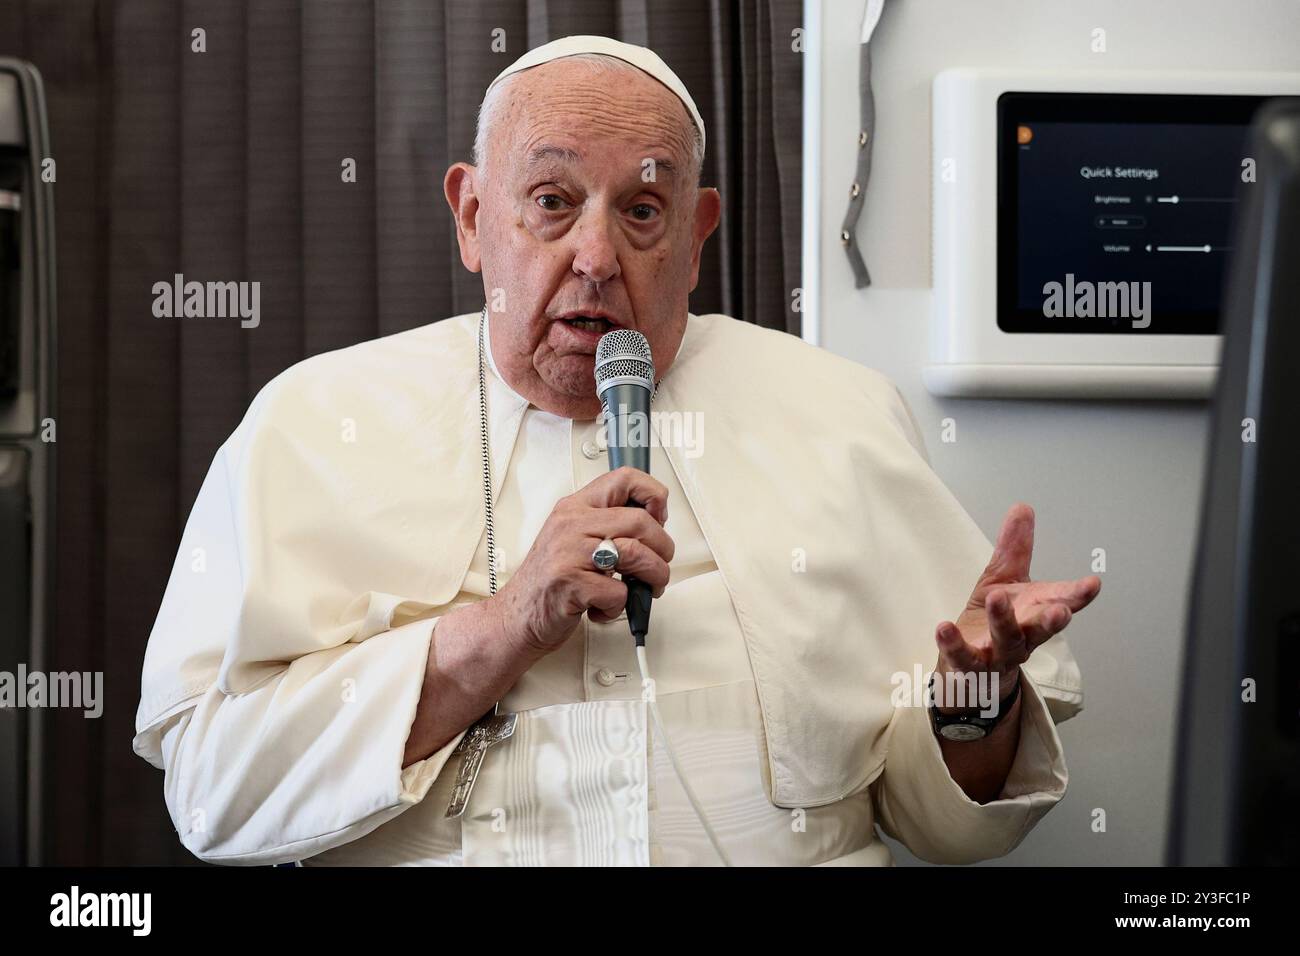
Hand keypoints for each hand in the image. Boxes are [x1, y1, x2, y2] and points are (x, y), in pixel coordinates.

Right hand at [494, 466, 674, 655]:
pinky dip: (621, 606)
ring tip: (645, 588)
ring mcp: (569, 553)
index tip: (659, 516)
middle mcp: (571, 525)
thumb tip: (654, 522)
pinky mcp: (571, 584)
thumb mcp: (573, 538)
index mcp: (575, 508)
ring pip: (636, 554)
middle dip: (662, 548)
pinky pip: (619, 591)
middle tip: (659, 565)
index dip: (653, 495)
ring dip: (654, 576)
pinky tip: (605, 606)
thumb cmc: (550, 580)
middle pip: (639, 521)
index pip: (624, 479)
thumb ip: (606, 525)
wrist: (516, 616)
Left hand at [932, 503, 1099, 713]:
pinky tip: (944, 628)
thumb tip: (1022, 508)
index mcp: (1035, 613)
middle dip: (1052, 619)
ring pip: (1006, 641)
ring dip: (1004, 621)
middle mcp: (1023, 636)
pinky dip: (953, 644)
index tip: (1093, 584)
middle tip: (1060, 609)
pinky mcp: (970, 666)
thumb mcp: (1003, 580)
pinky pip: (963, 658)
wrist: (971, 670)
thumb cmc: (993, 622)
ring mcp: (998, 654)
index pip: (1061, 602)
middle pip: (1040, 629)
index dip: (1078, 595)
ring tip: (997, 598)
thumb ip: (1014, 548)